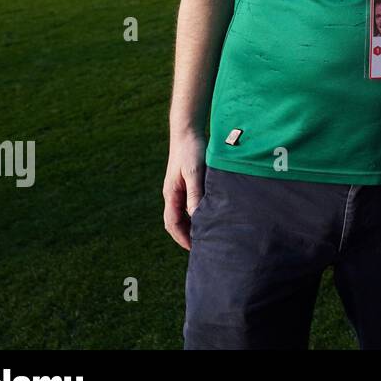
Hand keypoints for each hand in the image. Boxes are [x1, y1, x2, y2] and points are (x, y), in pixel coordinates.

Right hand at [163, 130, 206, 250]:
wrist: (188, 132)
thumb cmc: (191, 151)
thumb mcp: (195, 172)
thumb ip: (195, 193)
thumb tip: (196, 216)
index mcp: (171, 194)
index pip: (172, 224)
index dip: (182, 238)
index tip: (195, 249)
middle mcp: (172, 194)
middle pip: (175, 222)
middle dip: (186, 236)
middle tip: (203, 247)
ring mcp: (179, 189)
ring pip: (182, 214)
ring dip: (192, 225)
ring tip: (208, 235)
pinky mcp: (187, 183)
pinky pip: (189, 204)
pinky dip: (196, 213)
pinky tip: (210, 216)